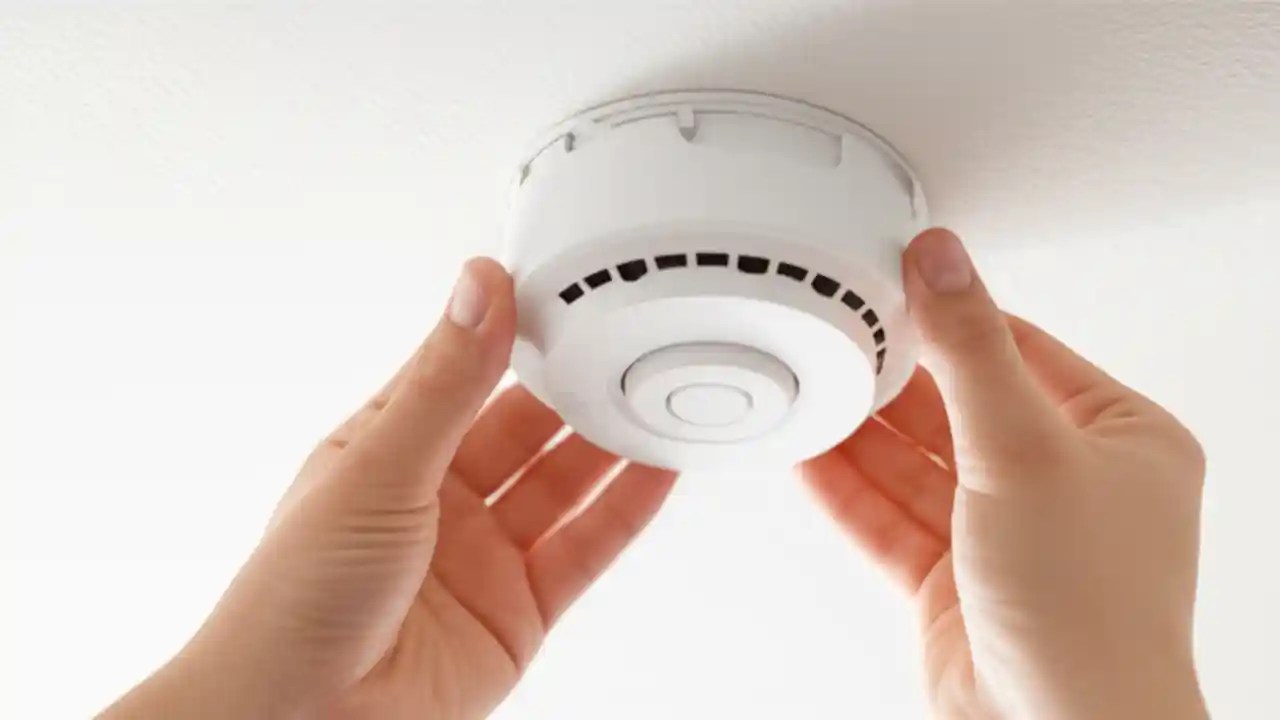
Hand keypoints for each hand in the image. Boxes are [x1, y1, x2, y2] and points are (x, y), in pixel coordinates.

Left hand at [102, 258, 675, 719]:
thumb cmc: (297, 599)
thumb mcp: (378, 469)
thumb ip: (444, 384)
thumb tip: (479, 288)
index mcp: (390, 447)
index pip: (465, 369)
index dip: (515, 330)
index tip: (565, 290)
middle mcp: (441, 496)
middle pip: (526, 424)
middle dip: (574, 384)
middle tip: (626, 339)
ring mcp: (484, 553)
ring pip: (564, 483)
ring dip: (611, 443)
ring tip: (657, 395)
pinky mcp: (521, 608)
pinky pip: (586, 548)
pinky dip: (627, 510)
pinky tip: (658, 470)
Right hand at [801, 229, 1207, 718]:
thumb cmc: (1090, 613)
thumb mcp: (1026, 450)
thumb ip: (972, 352)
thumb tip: (943, 262)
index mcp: (1119, 440)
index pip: (1020, 351)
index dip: (951, 320)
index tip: (894, 286)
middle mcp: (1065, 485)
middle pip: (959, 408)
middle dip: (895, 382)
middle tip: (837, 339)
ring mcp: (1006, 535)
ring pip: (918, 467)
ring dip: (862, 436)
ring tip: (810, 392)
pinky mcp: (955, 580)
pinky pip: (892, 519)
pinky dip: (848, 491)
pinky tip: (811, 459)